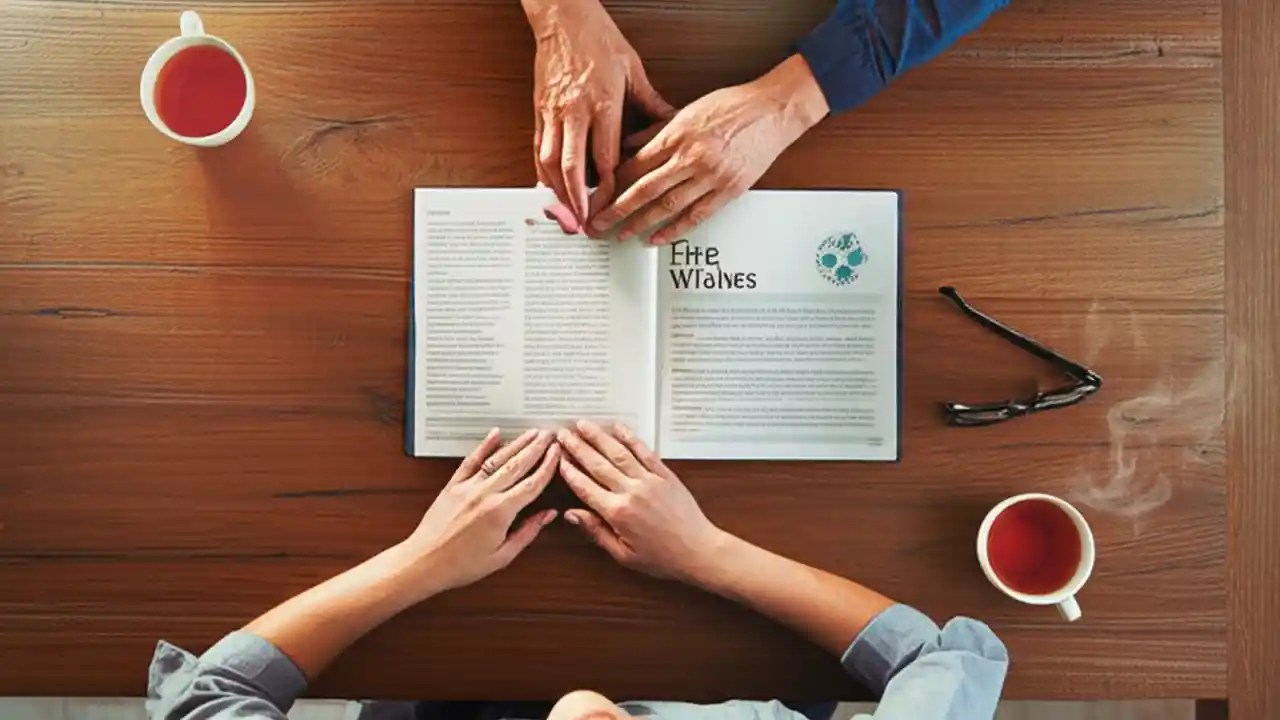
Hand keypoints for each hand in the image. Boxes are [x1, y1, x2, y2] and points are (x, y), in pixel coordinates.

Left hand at [397, 428, 559, 595]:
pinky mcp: (453, 485)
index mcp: (500, 512)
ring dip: (516, 443)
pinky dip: (484, 446)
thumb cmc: (461, 565)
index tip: (557, 455)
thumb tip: (547, 516)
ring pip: (498, 458)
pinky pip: (471, 460)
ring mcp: (468, 487)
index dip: (548, 466)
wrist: (424, 562)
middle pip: (518, 464)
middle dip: (536, 447)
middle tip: (549, 436)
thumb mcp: (502, 556)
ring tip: (531, 433)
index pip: (532, 483)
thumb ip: (528, 532)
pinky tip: (495, 434)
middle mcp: (485, 494)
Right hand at [525, 0, 674, 228]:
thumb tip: (671, 126)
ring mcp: (554, 112)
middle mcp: (575, 111)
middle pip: (574, 167)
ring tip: (566, 215)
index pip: (605, 157)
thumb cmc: (598, 40)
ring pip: (551, 162)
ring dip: (558, 193)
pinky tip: (550, 189)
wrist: (563, 18)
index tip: (612, 208)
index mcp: (602, 103)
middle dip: (578, 201)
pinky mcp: (540, 110)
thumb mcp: (633, 70)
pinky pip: (539, 149)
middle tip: (583, 225)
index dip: (608, 188)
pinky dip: (543, 173)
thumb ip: (651, 104)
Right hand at [557, 420, 724, 580]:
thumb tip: (572, 515)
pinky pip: (644, 452)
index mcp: (618, 513)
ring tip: (584, 424)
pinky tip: (618, 428)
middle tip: (563, 434)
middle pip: (598, 465)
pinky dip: (630, 438)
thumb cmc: (662, 558)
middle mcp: (631, 492)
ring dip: (599, 437)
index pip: (585, 487)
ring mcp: (649, 480)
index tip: (558, 459)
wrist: (698, 551)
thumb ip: (596, 531)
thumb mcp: (623, 554)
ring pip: (618, 453)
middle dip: (578, 447)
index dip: (569, 472)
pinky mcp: (665, 475)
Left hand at [589, 54, 828, 244]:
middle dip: (616, 210)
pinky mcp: (728, 190)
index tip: (596, 196)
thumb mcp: (688, 111)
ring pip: (666, 206)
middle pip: (643, 189)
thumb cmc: (733, 106)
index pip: (635, 165)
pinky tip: (656, 238)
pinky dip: (674, 230)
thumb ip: (658, 132)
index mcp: (677, 135)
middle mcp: (691, 157)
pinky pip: (696, 215)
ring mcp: (710, 176)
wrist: (773, 111)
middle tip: (596, 224)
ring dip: (639, 224)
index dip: (612, 184)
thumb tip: (629, 147)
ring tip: (620, 235)